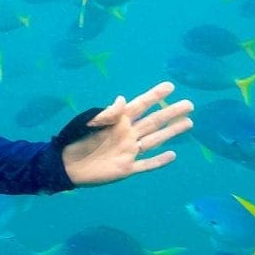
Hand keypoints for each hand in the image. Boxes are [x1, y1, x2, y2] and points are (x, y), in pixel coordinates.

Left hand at [61, 81, 193, 186]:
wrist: (65, 165)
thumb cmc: (74, 139)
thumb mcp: (87, 122)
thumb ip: (107, 112)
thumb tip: (122, 100)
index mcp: (118, 121)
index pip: (141, 105)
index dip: (155, 95)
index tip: (170, 86)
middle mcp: (127, 134)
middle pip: (154, 121)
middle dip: (171, 112)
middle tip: (189, 105)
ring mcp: (128, 151)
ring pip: (155, 140)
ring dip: (171, 132)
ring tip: (188, 123)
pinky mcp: (126, 168)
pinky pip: (146, 164)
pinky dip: (159, 161)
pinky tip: (172, 155)